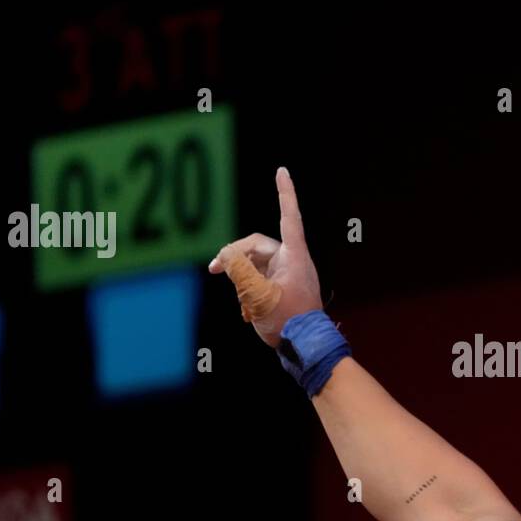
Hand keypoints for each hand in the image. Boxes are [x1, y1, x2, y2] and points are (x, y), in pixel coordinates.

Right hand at [208, 167, 323, 346]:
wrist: (306, 349)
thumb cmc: (287, 321)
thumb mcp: (257, 295)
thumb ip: (239, 270)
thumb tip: (228, 255)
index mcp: (295, 256)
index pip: (289, 216)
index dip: (285, 192)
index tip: (282, 170)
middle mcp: (294, 261)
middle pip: (258, 246)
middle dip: (235, 257)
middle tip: (214, 270)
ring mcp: (289, 276)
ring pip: (256, 266)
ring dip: (242, 282)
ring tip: (243, 306)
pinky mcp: (284, 291)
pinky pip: (261, 282)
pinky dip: (249, 294)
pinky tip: (247, 314)